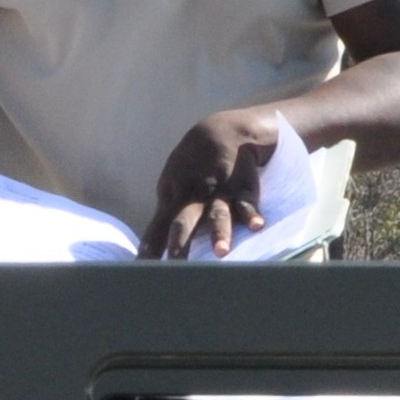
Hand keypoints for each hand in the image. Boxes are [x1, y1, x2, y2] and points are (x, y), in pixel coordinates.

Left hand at [148, 105, 285, 257]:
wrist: (222, 131)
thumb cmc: (193, 165)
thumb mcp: (173, 183)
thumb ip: (165, 213)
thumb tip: (150, 247)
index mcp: (174, 196)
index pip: (159, 226)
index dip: (151, 246)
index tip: (142, 268)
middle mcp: (194, 196)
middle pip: (184, 221)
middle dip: (180, 242)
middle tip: (176, 265)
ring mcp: (219, 192)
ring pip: (218, 214)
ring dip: (220, 232)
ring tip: (221, 252)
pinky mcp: (242, 187)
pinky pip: (247, 201)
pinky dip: (252, 213)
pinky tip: (257, 226)